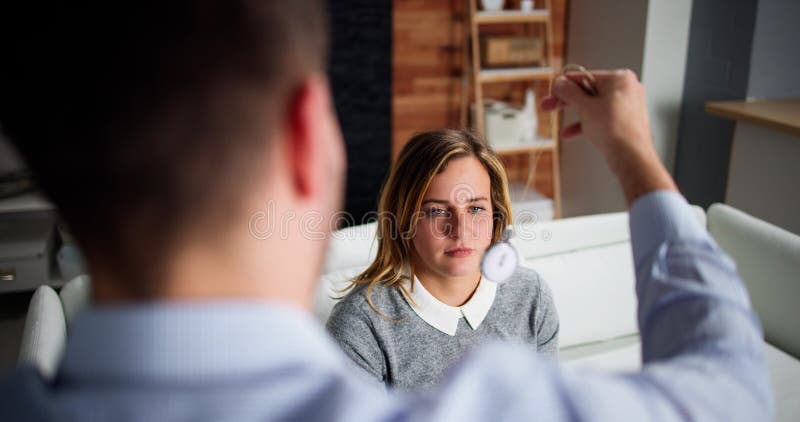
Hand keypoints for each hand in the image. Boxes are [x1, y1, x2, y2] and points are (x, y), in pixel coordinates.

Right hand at [541, 69, 676, 204]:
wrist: (631, 156)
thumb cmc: (614, 129)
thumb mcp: (584, 107)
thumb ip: (569, 92)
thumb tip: (560, 83)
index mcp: (619, 78)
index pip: (584, 76)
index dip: (564, 85)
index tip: (552, 91)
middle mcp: (626, 88)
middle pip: (589, 91)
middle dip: (567, 102)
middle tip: (549, 106)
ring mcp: (628, 105)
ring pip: (595, 106)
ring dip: (576, 115)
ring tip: (560, 125)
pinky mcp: (626, 121)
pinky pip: (602, 118)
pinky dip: (587, 124)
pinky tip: (571, 134)